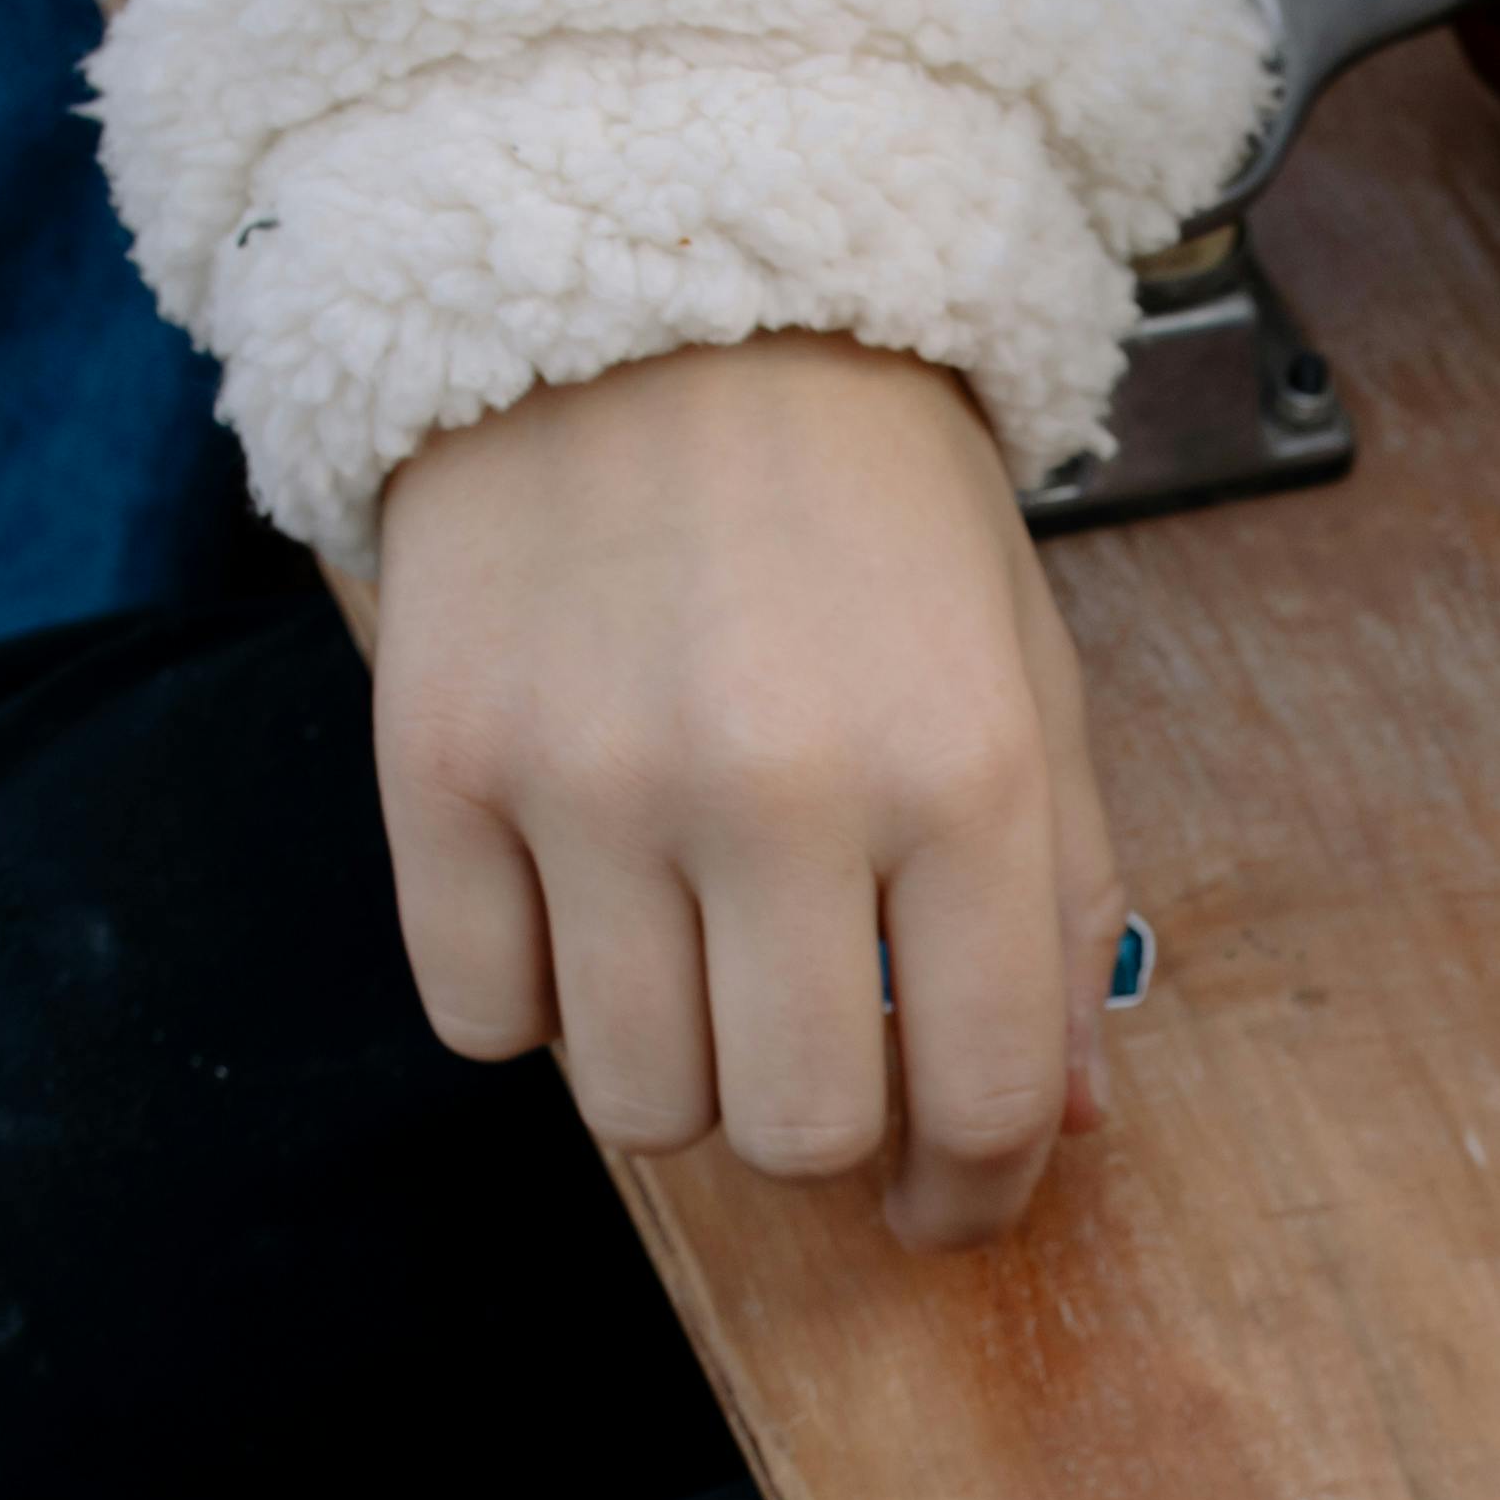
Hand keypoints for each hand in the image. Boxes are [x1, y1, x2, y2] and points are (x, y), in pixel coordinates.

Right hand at [371, 332, 1121, 1248]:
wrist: (664, 297)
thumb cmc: (878, 508)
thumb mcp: (1026, 683)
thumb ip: (1057, 912)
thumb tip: (1063, 1127)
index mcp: (964, 772)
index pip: (986, 1095)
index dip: (977, 1195)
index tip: (949, 1202)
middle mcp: (780, 789)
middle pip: (797, 1130)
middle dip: (826, 1138)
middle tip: (826, 1072)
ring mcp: (593, 778)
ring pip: (635, 1102)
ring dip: (683, 1079)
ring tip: (706, 969)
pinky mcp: (437, 762)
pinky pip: (481, 1020)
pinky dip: (538, 1006)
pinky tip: (589, 907)